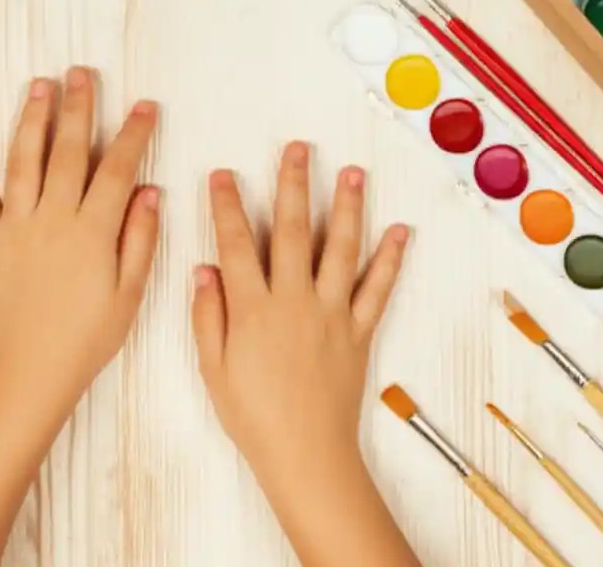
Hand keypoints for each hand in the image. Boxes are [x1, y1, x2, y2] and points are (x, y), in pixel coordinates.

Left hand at [0, 67, 159, 403]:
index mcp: (93, 231)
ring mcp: (17, 227)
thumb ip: (140, 238)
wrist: (32, 368)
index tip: (144, 107)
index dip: (133, 135)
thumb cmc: (88, 337)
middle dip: (78, 109)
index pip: (117, 170)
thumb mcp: (129, 293)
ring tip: (39, 85)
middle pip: (68, 152)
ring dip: (32, 119)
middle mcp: (53, 219)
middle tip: (81, 73)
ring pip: (24, 161)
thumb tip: (150, 191)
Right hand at [193, 141, 409, 475]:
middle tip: (297, 148)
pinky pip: (378, 290)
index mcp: (252, 309)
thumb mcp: (214, 369)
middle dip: (293, 186)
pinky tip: (399, 232)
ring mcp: (331, 314)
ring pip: (340, 250)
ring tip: (352, 172)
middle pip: (291, 232)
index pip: (235, 245)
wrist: (306, 453)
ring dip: (346, 207)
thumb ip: (208, 316)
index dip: (227, 206)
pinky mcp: (359, 332)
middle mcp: (294, 301)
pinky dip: (390, 260)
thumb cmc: (253, 416)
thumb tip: (204, 270)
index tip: (223, 174)